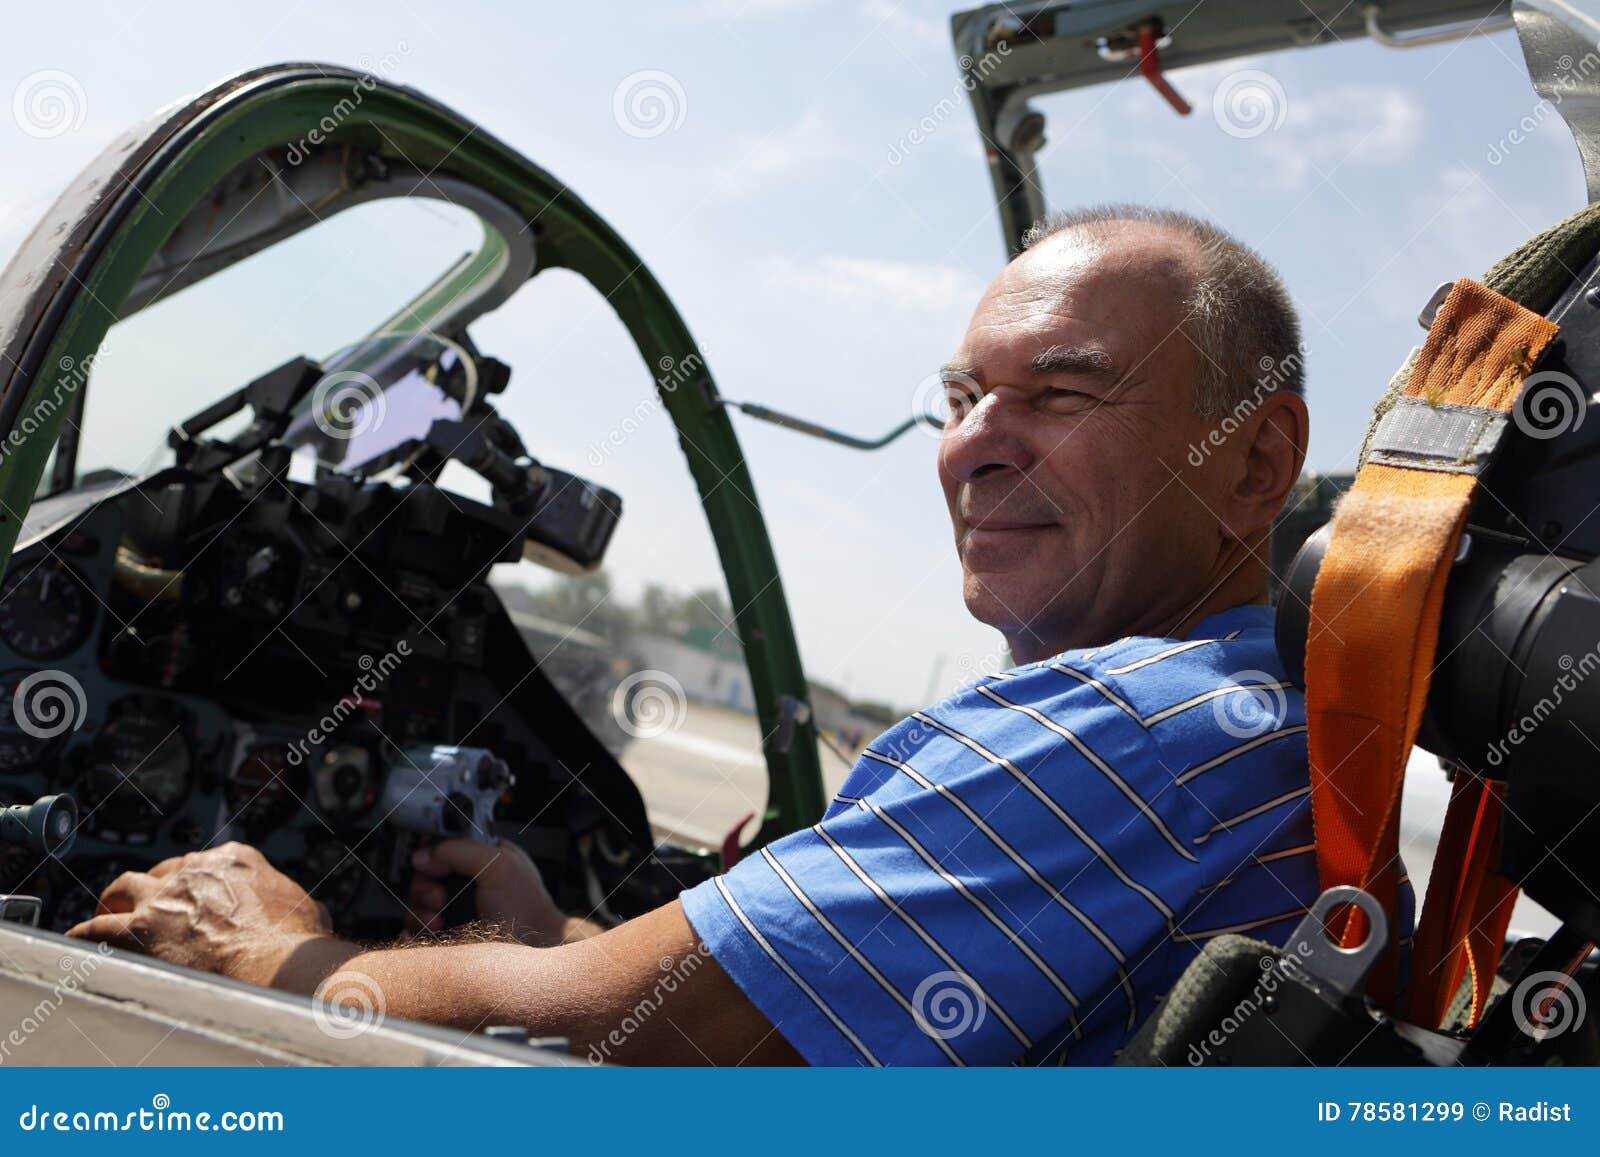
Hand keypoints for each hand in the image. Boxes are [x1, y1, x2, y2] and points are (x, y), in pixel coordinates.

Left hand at [65, 842, 332, 984]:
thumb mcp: (306, 912)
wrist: (272, 968)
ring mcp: (161, 899)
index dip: (199, 883)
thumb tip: (304, 917)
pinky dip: (84, 935)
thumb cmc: (296, 946)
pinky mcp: (135, 931)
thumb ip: (291, 906)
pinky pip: (95, 930)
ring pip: (125, 888)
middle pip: (164, 871)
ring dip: (117, 902)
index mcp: (236, 861)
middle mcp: (194, 871)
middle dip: (158, 887)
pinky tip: (76, 943)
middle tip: (153, 907)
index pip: (208, 862)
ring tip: (110, 915)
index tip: (198, 899)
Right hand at [408, 838, 565, 945]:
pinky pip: (417, 933)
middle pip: (423, 879)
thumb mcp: (498, 864)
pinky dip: (415, 933)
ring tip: (440, 921)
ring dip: (421, 913)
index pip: (440, 849)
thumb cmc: (527, 909)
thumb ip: (460, 850)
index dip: (431, 858)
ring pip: (417, 906)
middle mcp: (467, 884)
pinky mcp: (449, 936)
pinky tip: (431, 933)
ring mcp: (456, 911)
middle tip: (440, 900)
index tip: (434, 869)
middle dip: (425, 889)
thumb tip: (422, 856)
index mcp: (482, 859)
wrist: (532, 950)